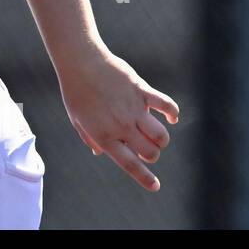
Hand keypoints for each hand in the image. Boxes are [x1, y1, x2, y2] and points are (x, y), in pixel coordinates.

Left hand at [58, 43, 179, 191]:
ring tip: (155, 135)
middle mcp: (121, 126)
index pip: (130, 164)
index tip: (155, 186)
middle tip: (147, 148)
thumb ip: (90, 137)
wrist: (80, 62)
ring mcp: (133, 109)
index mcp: (104, 136)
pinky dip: (173, 113)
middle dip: (152, 155)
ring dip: (162, 140)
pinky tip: (171, 117)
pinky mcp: (142, 91)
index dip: (145, 178)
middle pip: (150, 152)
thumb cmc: (75, 91)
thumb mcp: (77, 119)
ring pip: (161, 136)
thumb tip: (99, 152)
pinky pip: (166, 105)